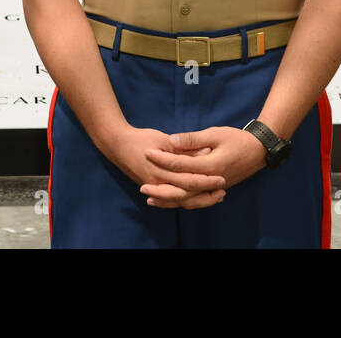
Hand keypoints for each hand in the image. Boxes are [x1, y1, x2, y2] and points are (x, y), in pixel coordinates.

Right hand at [100, 126, 226, 208]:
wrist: (118, 145)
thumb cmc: (141, 139)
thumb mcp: (164, 139)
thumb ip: (184, 148)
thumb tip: (205, 153)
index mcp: (160, 171)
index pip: (188, 180)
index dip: (206, 181)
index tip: (222, 178)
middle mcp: (157, 184)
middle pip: (186, 196)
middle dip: (205, 195)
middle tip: (223, 191)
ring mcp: (154, 188)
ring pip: (179, 201)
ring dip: (198, 201)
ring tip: (215, 197)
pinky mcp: (153, 188)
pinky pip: (172, 200)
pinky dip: (186, 201)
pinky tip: (197, 198)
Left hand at [141, 126, 267, 207]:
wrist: (259, 151)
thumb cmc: (238, 139)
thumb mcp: (215, 133)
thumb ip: (193, 139)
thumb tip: (172, 141)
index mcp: (210, 166)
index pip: (181, 165)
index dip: (162, 159)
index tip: (146, 153)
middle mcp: (211, 181)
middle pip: (181, 189)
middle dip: (160, 187)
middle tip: (141, 185)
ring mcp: (214, 188)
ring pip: (188, 199)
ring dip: (168, 200)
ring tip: (150, 197)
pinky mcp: (215, 190)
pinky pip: (195, 200)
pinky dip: (181, 202)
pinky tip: (170, 199)